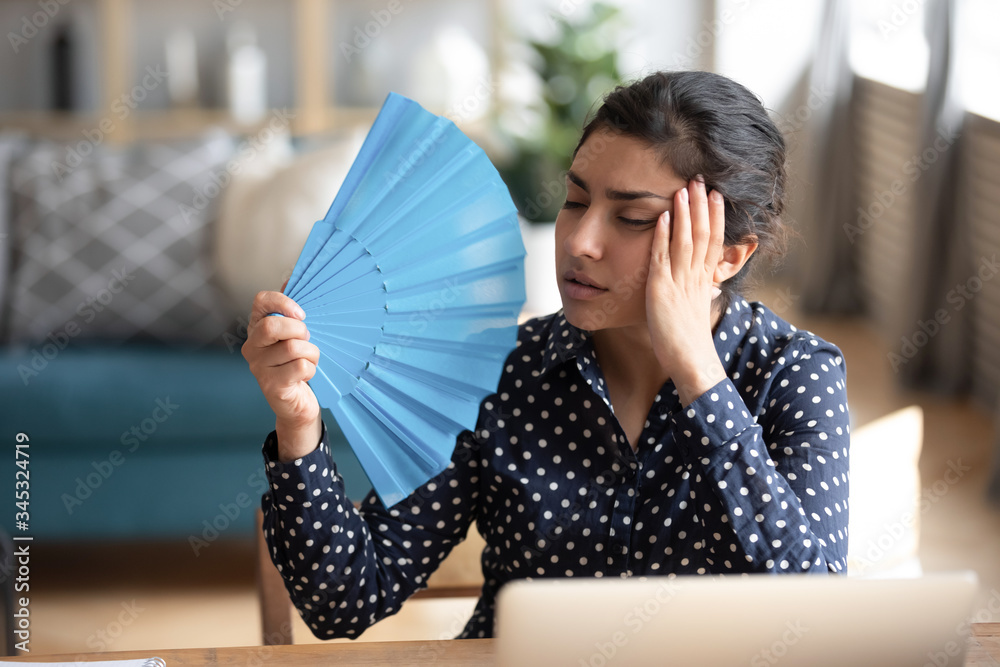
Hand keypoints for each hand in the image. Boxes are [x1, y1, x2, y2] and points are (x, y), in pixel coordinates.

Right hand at [242, 288, 322, 460]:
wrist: (296, 405)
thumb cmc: (298, 364)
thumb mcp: (297, 335)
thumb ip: (293, 311)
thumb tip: (292, 276)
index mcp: (257, 328)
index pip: (261, 300)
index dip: (283, 301)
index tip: (301, 314)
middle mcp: (252, 346)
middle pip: (273, 326)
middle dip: (299, 330)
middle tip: (307, 338)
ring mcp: (259, 367)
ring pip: (293, 348)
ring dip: (311, 353)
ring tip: (308, 361)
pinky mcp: (272, 385)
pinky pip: (302, 367)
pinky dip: (312, 369)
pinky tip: (306, 376)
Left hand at [645, 175, 727, 405]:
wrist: (691, 361)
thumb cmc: (689, 340)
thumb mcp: (697, 308)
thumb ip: (699, 291)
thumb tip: (706, 284)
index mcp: (704, 280)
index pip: (713, 240)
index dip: (714, 216)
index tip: (715, 194)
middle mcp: (695, 276)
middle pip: (702, 233)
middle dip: (701, 205)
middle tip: (700, 178)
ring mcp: (679, 281)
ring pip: (685, 240)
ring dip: (684, 213)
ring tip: (684, 188)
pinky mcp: (662, 289)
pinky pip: (662, 257)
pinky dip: (662, 235)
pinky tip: (661, 216)